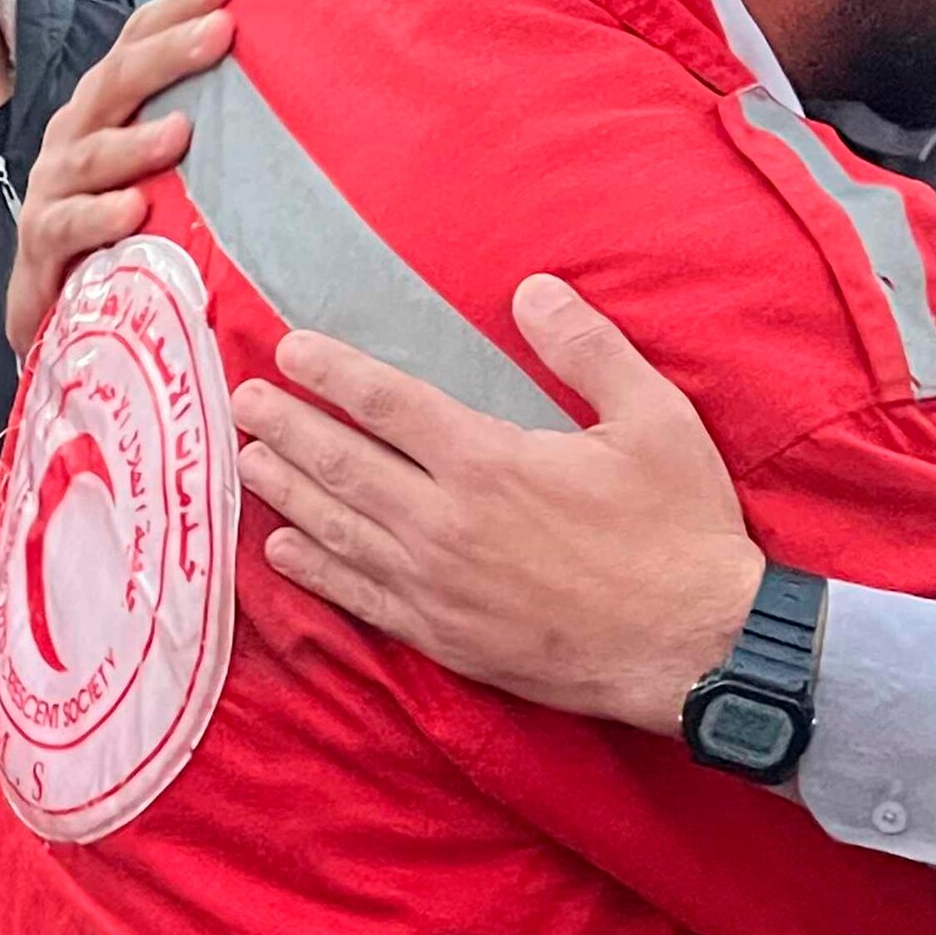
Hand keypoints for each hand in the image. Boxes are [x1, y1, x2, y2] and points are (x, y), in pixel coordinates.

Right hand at [9, 0, 239, 349]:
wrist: (52, 303)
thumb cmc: (119, 224)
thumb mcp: (159, 165)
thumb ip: (200, 121)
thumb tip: (283, 80)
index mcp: (105, 106)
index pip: (137, 40)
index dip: (177, 7)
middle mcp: (77, 134)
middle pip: (116, 81)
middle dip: (168, 53)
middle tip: (221, 31)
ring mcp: (56, 188)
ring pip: (93, 154)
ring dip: (137, 141)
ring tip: (182, 131)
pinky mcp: (44, 244)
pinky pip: (68, 226)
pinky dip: (99, 217)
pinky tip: (132, 210)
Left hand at [229, 275, 764, 731]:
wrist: (693, 645)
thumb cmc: (679, 528)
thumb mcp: (654, 419)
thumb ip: (588, 349)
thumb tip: (533, 290)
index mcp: (489, 461)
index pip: (386, 403)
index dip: (332, 373)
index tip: (290, 351)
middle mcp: (445, 522)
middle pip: (342, 464)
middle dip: (286, 426)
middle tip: (242, 401)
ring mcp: (436, 585)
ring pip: (338, 528)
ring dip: (285, 491)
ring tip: (247, 461)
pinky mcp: (442, 636)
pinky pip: (358, 597)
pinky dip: (314, 571)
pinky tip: (282, 550)